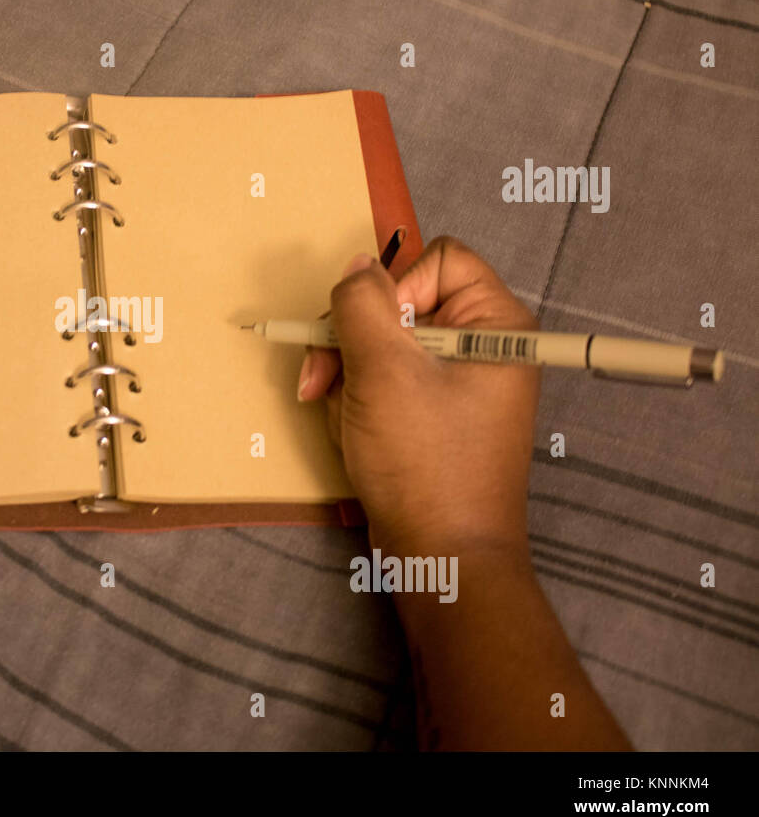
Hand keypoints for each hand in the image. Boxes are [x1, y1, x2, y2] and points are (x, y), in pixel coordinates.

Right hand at [297, 236, 539, 559]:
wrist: (441, 556)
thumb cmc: (425, 465)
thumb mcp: (383, 371)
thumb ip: (363, 305)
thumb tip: (356, 266)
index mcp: (496, 324)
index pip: (439, 260)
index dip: (393, 287)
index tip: (369, 334)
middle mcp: (483, 346)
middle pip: (402, 302)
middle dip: (354, 338)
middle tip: (321, 378)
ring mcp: (458, 383)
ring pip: (384, 344)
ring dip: (349, 374)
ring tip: (338, 413)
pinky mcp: (434, 414)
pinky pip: (385, 382)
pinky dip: (358, 400)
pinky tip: (351, 431)